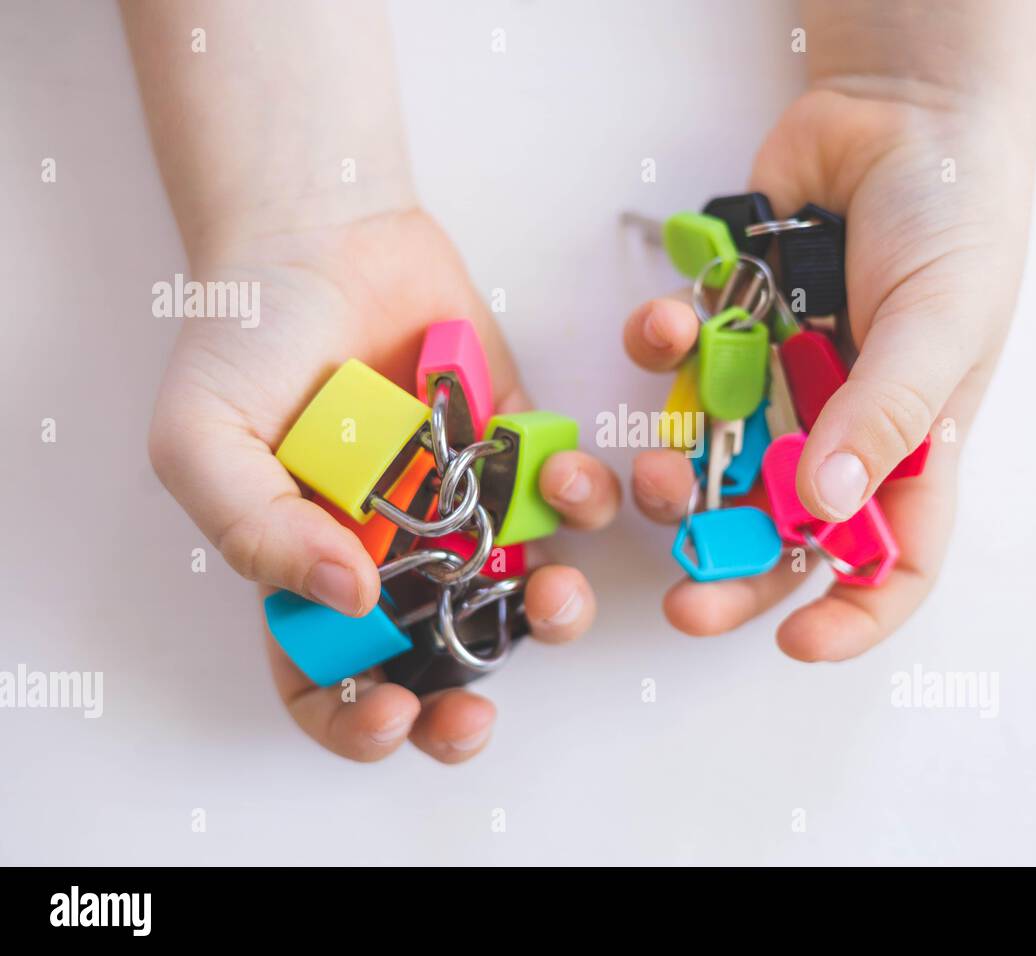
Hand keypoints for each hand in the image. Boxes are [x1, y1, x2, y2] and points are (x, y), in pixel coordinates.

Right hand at [149, 209, 619, 761]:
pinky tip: (566, 478)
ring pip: (517, 593)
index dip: (355, 722)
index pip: (323, 681)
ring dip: (550, 613)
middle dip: (464, 700)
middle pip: (434, 658)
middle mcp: (390, 551)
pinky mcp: (514, 449)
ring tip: (554, 594)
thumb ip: (258, 531)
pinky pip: (563, 500)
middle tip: (480, 710)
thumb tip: (354, 602)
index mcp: (306, 567)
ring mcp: (458, 503)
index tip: (392, 714)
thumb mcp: (205, 438)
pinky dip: (581, 502)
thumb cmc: (245, 337)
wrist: (322, 232)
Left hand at [623, 88, 1035, 659]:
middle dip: (733, 572)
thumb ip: (886, 415)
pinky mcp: (729, 325)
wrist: (900, 111)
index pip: (896, 558)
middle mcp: (839, 425)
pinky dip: (664, 348)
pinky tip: (670, 322)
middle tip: (684, 598)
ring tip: (653, 468)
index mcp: (913, 445)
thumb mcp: (942, 323)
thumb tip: (828, 509)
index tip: (800, 641)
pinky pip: (680, 360)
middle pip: (784, 532)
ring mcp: (779, 378)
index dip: (855, 611)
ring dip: (677, 474)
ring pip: (715, 458)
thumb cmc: (954, 221)